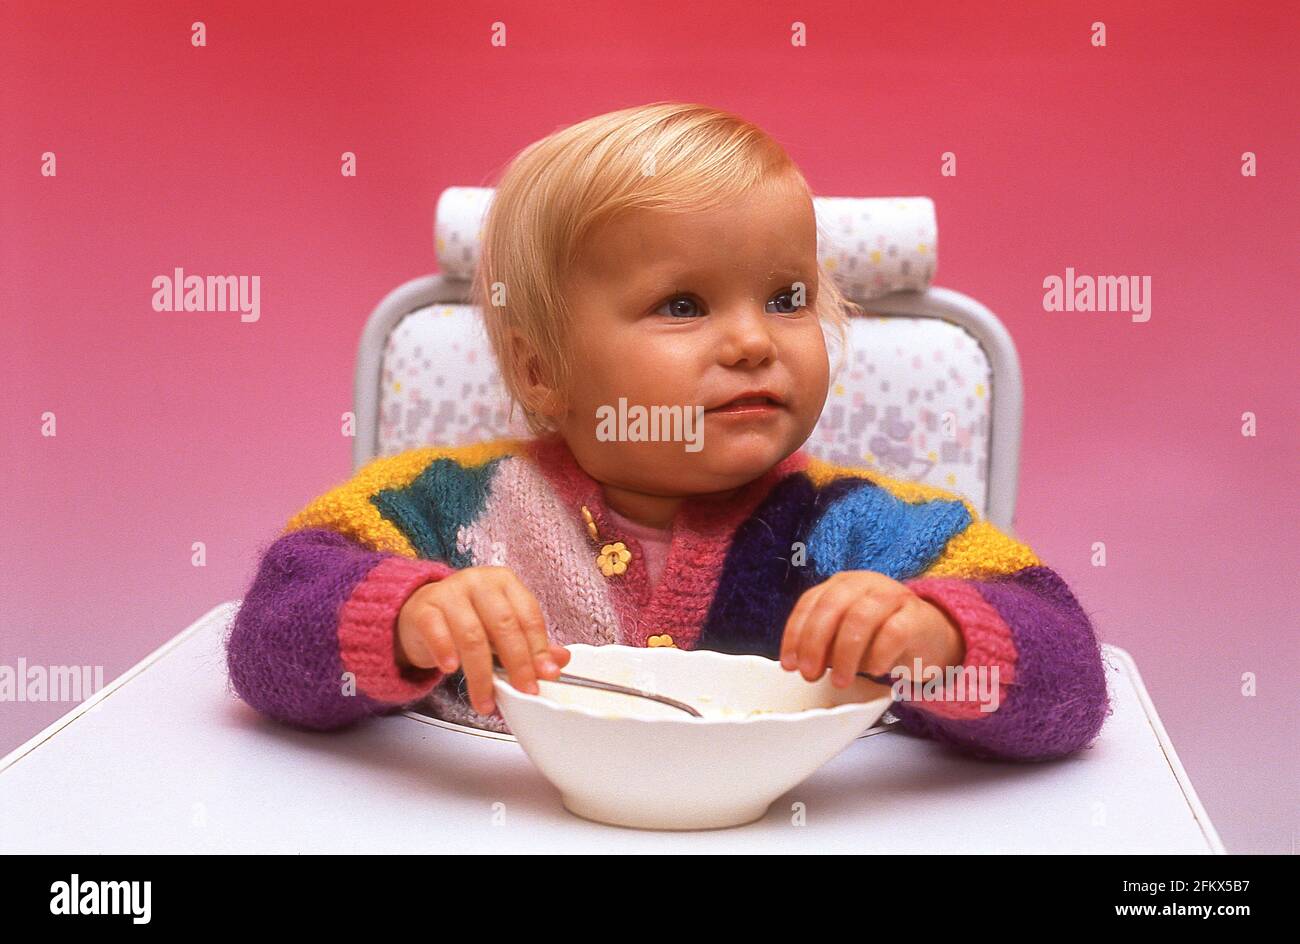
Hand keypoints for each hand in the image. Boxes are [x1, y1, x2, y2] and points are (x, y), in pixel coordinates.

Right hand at [396, 566, 570, 714]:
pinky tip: (451, 669)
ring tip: (485, 699)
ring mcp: (449, 592)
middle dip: (517, 663)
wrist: (419, 612)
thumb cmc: (467, 619)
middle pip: (504, 624)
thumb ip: (529, 643)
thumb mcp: (500, 629)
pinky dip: (446, 652)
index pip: (528, 615)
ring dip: (481, 674)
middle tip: (523, 690)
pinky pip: (437, 631)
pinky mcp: (423, 608)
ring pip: (472, 635)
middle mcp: (479, 582)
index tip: (546, 675)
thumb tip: (559, 662)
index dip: (539, 648)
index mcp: (504, 583)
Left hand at [779, 571, 964, 687]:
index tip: (790, 664)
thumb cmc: (879, 636)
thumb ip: (824, 643)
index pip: (810, 603)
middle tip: (809, 675)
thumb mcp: (845, 636)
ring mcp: (893, 596)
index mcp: (842, 584)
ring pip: (860, 618)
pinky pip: (893, 633)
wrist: (930, 636)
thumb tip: (802, 664)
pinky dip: (879, 654)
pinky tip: (874, 671)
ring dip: (845, 654)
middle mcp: (865, 584)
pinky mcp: (916, 616)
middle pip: (832, 607)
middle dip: (815, 643)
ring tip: (839, 680)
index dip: (796, 634)